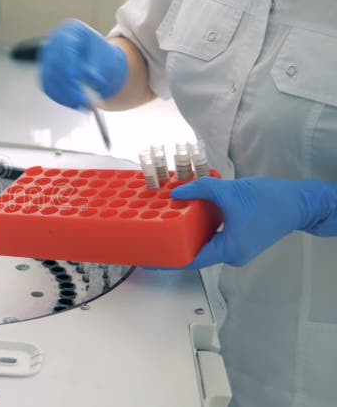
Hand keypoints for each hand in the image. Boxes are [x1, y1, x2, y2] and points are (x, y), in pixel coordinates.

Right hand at [39, 19, 127, 108]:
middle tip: (81, 98)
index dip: (67, 61)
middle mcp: (55, 41)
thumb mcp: (104, 57)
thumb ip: (96, 66)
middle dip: (67, 83)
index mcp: (71, 30)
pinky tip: (72, 103)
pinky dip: (60, 97)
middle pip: (54, 63)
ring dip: (64, 94)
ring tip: (81, 104)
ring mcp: (48, 57)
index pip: (64, 44)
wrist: (98, 63)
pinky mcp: (45, 72)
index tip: (75, 77)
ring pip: (49, 77)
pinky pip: (48, 86)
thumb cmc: (102, 57)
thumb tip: (91, 77)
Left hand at [165, 177, 336, 268]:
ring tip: (167, 223)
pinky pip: (214, 237)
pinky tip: (189, 216)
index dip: (169, 260)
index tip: (151, 259)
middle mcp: (232, 255)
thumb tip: (174, 191)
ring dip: (188, 234)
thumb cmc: (269, 200)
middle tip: (153, 236)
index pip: (192, 261)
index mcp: (229, 250)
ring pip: (205, 244)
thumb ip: (200, 190)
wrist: (298, 202)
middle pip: (196, 253)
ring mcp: (237, 249)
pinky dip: (201, 228)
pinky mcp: (240, 240)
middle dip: (175, 244)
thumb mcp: (229, 191)